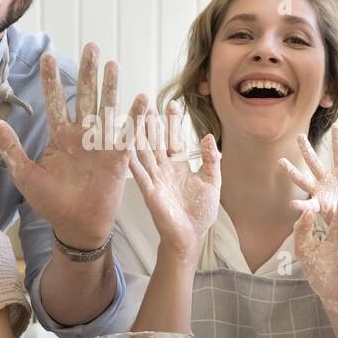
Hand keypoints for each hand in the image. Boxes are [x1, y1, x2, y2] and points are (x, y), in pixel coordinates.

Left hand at [0, 42, 146, 248]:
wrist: (75, 226)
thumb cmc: (50, 203)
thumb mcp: (25, 175)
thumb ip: (12, 148)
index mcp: (60, 137)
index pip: (55, 102)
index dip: (51, 80)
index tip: (46, 55)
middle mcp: (82, 135)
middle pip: (85, 96)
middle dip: (88, 72)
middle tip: (91, 46)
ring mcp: (101, 145)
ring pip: (107, 108)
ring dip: (110, 86)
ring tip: (111, 63)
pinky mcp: (118, 158)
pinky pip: (127, 135)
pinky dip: (135, 118)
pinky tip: (140, 99)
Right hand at [127, 100, 220, 260]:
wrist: (191, 237)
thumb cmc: (200, 212)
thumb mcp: (211, 181)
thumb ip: (210, 159)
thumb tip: (208, 136)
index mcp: (178, 166)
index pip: (173, 138)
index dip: (173, 121)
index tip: (172, 103)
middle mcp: (163, 170)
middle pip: (155, 140)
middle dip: (151, 121)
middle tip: (146, 100)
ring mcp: (155, 179)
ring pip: (144, 152)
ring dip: (139, 134)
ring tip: (136, 115)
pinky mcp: (149, 192)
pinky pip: (139, 174)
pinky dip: (132, 161)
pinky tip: (125, 147)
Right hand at [280, 128, 337, 223]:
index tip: (336, 125)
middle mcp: (328, 181)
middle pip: (315, 162)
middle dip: (307, 149)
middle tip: (299, 136)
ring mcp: (321, 193)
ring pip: (304, 180)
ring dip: (293, 171)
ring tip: (281, 161)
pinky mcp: (320, 208)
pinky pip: (309, 207)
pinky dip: (301, 206)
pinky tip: (292, 204)